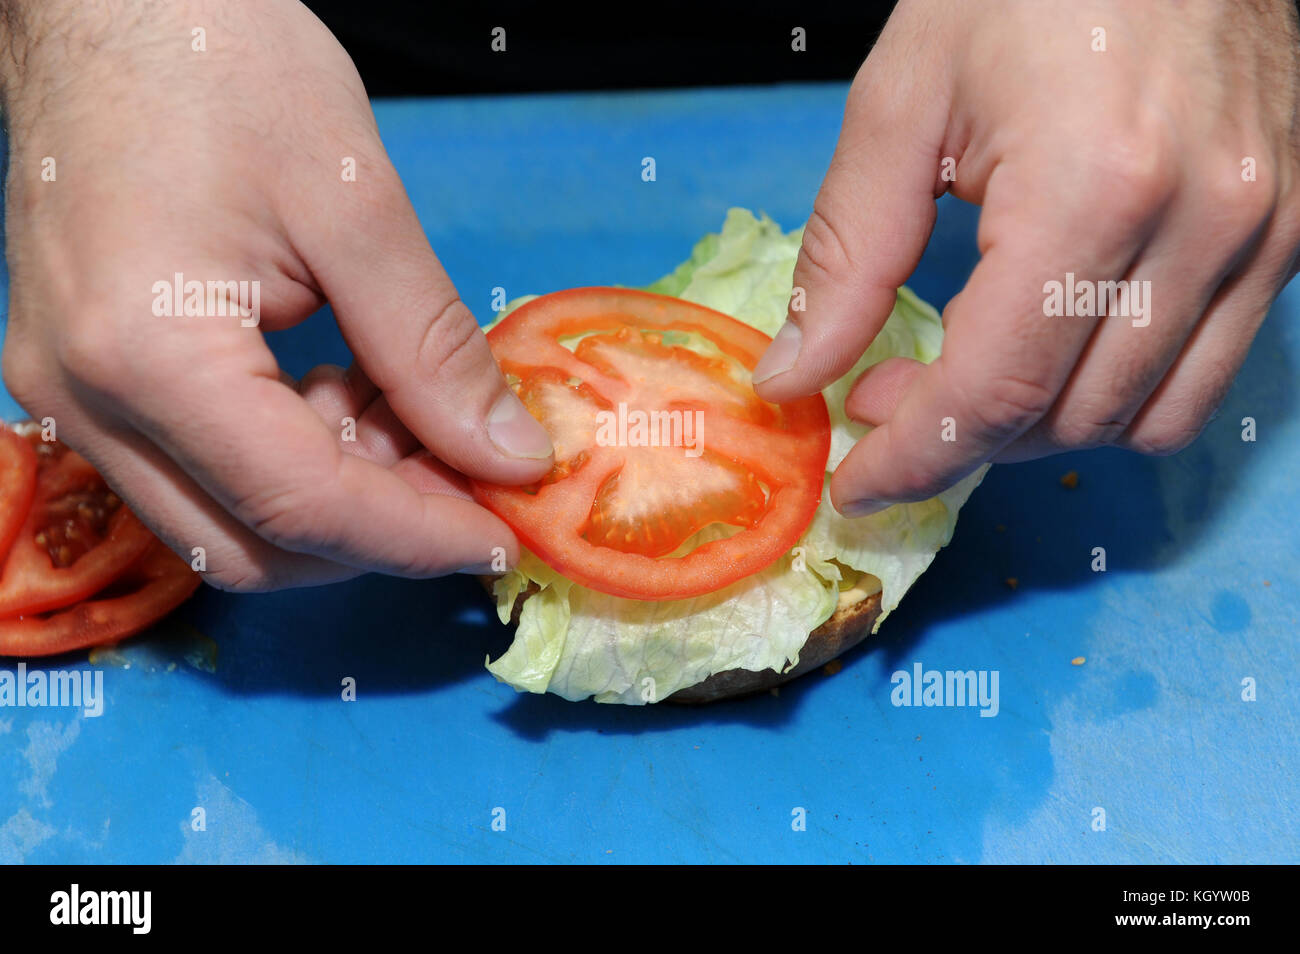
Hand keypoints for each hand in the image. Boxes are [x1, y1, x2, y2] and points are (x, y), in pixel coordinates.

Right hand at [0, 0, 552, 587]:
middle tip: (469, 477)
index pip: (303, 505)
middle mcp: (85, 399)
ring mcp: (70, 392)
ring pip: (220, 520)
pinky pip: (195, 467)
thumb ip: (431, 352)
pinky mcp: (86, 374)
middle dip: (376, 531)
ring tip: (412, 415)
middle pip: (249, 544)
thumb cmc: (220, 63)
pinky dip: (289, 458)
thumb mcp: (356, 209)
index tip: (502, 534)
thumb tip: (509, 456)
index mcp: (148, 354)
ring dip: (335, 498)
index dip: (416, 536)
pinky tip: (350, 394)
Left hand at [752, 0, 1299, 515]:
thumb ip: (846, 254)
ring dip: (1038, 428)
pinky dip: (1115, 394)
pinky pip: (1204, 375)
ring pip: (1144, 420)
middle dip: (960, 438)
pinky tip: (1050, 349)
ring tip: (965, 374)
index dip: (914, 456)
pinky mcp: (1290, 232)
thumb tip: (798, 375)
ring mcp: (1265, 233)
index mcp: (1095, 186)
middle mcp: (1203, 225)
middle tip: (884, 394)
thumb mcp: (902, 100)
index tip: (858, 483)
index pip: (994, 390)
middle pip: (1066, 418)